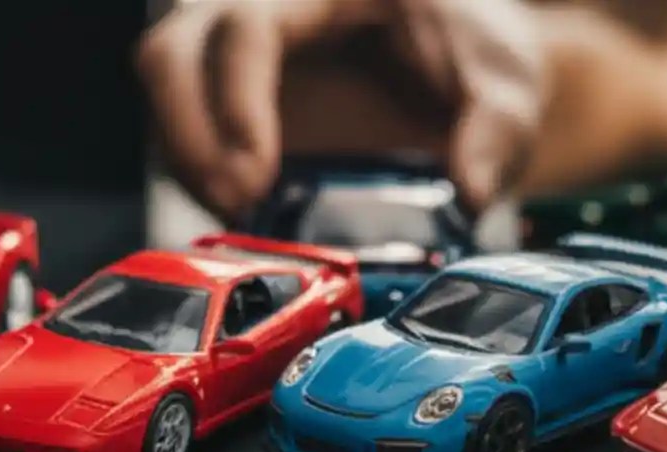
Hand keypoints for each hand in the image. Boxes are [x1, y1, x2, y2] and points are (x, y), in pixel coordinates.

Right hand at [137, 0, 544, 219]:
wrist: (453, 63)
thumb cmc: (468, 49)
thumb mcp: (503, 76)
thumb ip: (498, 126)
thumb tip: (472, 187)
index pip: (244, 27)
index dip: (236, 101)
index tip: (256, 174)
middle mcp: (261, 5)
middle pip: (170, 51)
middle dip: (187, 136)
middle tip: (235, 202)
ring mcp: (232, 48)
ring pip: (162, 87)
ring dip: (185, 160)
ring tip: (237, 215)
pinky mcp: (223, 92)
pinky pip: (177, 124)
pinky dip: (193, 171)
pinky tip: (237, 207)